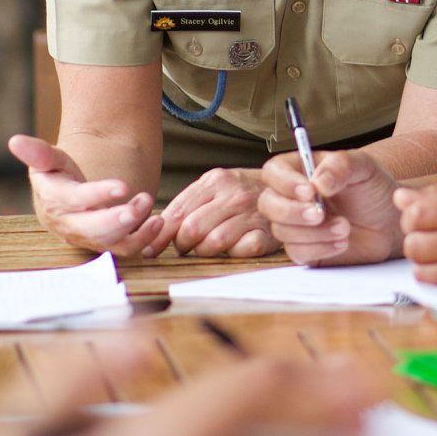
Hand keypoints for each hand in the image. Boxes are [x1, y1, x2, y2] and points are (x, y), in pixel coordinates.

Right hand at [9, 134, 160, 256]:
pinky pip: (125, 248)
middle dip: (119, 219)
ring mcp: (89, 238)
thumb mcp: (47, 161)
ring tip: (153, 205)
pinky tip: (159, 221)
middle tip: (143, 201)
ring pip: (111, 242)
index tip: (123, 185)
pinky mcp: (106, 244)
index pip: (76, 201)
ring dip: (136, 228)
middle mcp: (70, 225)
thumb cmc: (57, 175)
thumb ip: (37, 153)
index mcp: (55, 201)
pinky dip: (144, 239)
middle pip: (94, 229)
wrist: (66, 196)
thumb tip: (14, 141)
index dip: (99, 194)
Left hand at [160, 168, 279, 257]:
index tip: (150, 251)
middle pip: (192, 229)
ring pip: (213, 243)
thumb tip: (153, 230)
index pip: (178, 212)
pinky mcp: (266, 234)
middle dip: (182, 244)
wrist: (286, 190)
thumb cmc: (241, 193)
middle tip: (186, 247)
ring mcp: (252, 213)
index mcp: (215, 181)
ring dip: (204, 251)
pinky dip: (231, 254)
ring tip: (208, 247)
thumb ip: (187, 204)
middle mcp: (234, 194)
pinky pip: (238, 252)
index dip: (160, 236)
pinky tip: (234, 247)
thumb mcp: (214, 187)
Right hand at [258, 150, 403, 265]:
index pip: (274, 171)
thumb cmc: (373, 189)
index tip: (309, 191)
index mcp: (300, 170)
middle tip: (321, 214)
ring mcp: (295, 225)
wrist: (389, 222)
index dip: (285, 182)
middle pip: (268, 204)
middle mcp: (291, 197)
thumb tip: (317, 182)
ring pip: (282, 231)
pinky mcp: (304, 248)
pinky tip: (343, 241)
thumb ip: (340, 165)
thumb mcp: (363, 167)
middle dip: (293, 212)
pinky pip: (297, 252)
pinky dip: (321, 247)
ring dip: (314, 232)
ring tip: (345, 226)